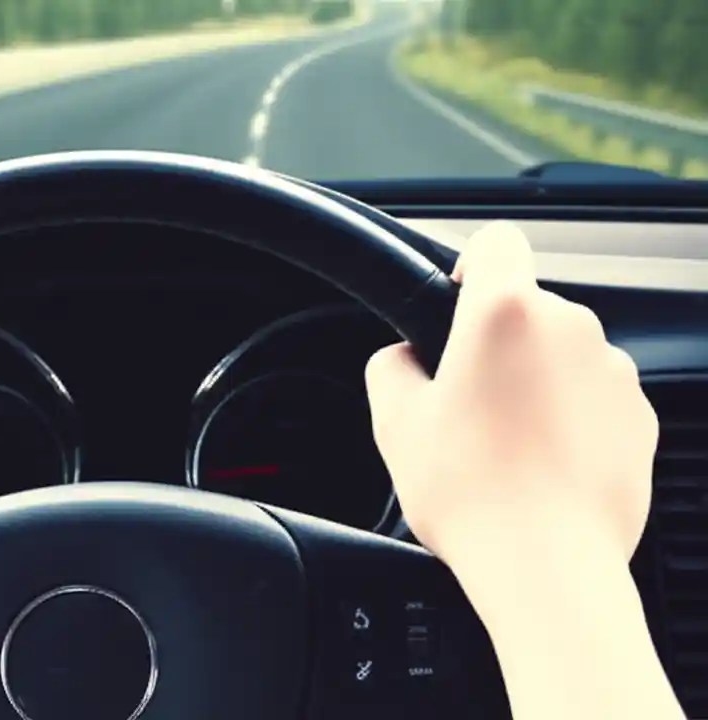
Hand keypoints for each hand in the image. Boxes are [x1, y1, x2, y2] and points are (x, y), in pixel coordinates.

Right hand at [364, 221, 655, 597]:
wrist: (546, 565)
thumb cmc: (471, 492)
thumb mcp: (393, 420)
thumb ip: (392, 366)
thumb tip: (407, 360)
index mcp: (504, 313)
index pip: (495, 242)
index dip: (470, 262)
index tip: (456, 297)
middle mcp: (571, 328)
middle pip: (527, 310)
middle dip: (497, 345)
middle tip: (463, 404)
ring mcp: (614, 373)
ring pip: (562, 357)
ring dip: (535, 384)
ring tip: (502, 446)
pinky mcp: (642, 418)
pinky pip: (595, 400)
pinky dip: (570, 420)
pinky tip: (539, 467)